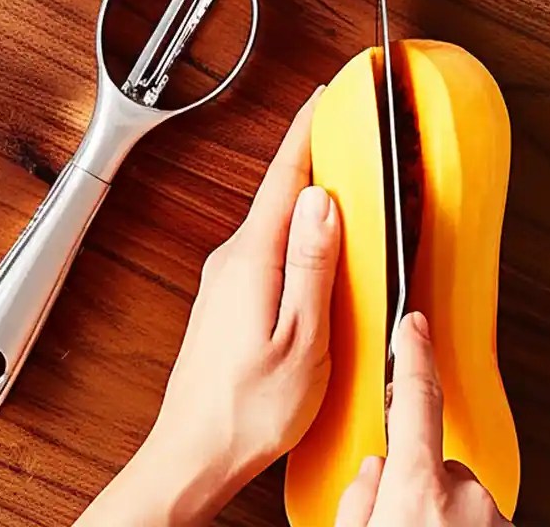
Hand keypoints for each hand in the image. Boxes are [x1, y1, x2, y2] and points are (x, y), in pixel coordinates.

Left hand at [76, 88, 340, 526]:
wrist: (193, 456)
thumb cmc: (248, 411)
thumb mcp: (301, 337)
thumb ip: (313, 264)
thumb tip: (324, 201)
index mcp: (251, 259)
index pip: (284, 174)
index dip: (309, 127)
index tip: (329, 92)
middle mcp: (232, 260)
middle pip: (282, 193)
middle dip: (320, 161)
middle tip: (356, 140)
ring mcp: (226, 281)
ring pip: (277, 224)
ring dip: (313, 204)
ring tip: (351, 195)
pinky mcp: (229, 302)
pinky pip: (270, 252)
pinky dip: (301, 240)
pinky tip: (321, 255)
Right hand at [335, 312, 513, 526]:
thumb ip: (359, 498)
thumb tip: (374, 475)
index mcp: (418, 490)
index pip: (416, 399)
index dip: (414, 355)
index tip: (415, 326)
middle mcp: (466, 499)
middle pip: (436, 463)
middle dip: (417, 483)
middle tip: (394, 521)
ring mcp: (496, 520)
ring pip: (460, 498)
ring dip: (441, 515)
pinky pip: (481, 520)